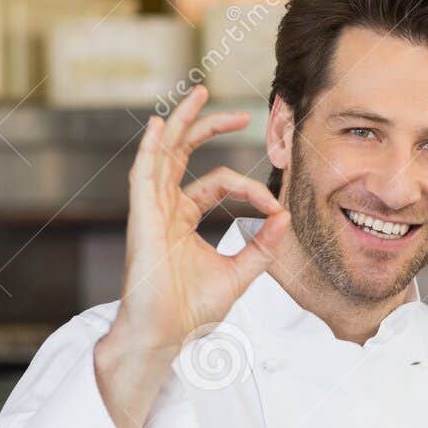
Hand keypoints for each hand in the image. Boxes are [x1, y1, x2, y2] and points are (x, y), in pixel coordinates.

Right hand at [113, 84, 289, 355]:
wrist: (164, 334)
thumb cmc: (190, 311)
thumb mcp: (239, 274)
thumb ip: (261, 246)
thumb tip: (284, 216)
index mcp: (184, 218)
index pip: (219, 183)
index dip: (251, 189)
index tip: (276, 208)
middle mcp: (166, 208)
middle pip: (183, 153)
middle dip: (208, 127)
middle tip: (239, 112)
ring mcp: (151, 212)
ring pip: (164, 154)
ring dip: (181, 123)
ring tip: (198, 93)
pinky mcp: (143, 221)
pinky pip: (144, 176)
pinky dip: (151, 150)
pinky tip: (160, 126)